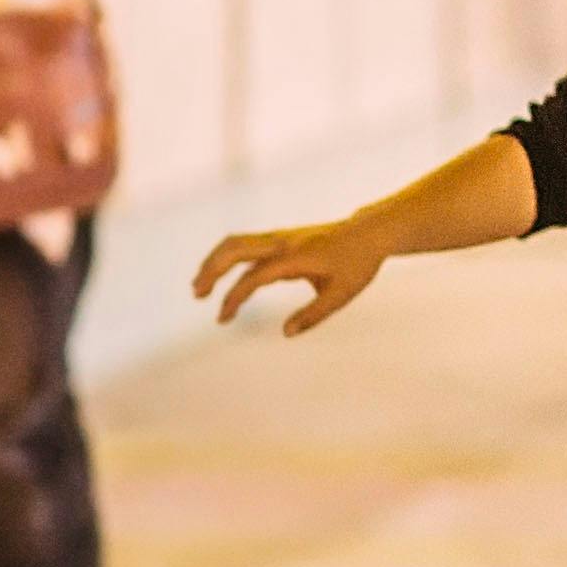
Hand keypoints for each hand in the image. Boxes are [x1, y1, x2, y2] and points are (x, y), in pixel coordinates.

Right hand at [196, 213, 394, 333]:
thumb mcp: (341, 294)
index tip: (223, 318)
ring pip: (236, 243)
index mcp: (294, 256)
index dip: (234, 298)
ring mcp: (279, 237)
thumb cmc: (358, 264)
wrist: (369, 233)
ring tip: (200, 287)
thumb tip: (286, 333)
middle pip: (233, 249)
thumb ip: (313, 315)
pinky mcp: (280, 237)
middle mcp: (281, 242)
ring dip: (214, 262)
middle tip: (197, 294)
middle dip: (210, 270)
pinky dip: (228, 258)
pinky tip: (222, 276)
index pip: (253, 277)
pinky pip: (246, 244)